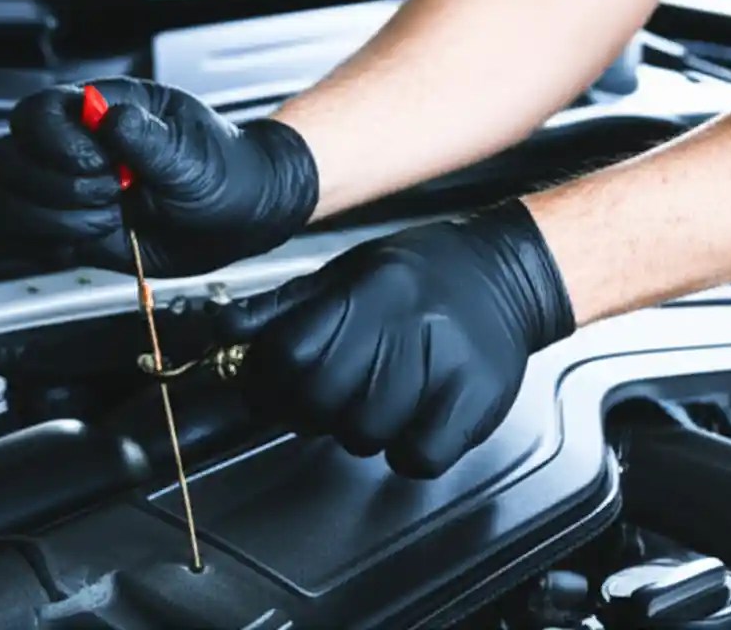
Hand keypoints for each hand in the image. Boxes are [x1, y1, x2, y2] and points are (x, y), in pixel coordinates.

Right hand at [0, 78, 318, 276]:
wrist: (242, 215)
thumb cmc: (225, 171)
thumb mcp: (194, 155)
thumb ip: (149, 139)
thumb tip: (112, 120)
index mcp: (104, 110)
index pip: (37, 113)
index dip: (59, 145)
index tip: (106, 165)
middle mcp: (77, 146)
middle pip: (10, 157)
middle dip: (61, 187)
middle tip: (114, 192)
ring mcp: (69, 188)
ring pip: (9, 199)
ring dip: (59, 219)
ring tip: (112, 217)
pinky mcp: (71, 227)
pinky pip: (23, 235)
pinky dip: (50, 243)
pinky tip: (95, 236)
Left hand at [213, 200, 575, 477]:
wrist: (506, 273)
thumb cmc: (421, 275)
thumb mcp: (345, 272)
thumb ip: (284, 307)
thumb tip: (224, 329)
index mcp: (370, 289)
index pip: (290, 352)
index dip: (265, 378)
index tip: (265, 384)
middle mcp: (407, 325)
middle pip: (322, 401)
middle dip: (306, 409)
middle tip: (319, 397)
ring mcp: (446, 366)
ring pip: (364, 436)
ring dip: (357, 430)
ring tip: (375, 399)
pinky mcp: (476, 401)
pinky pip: (418, 458)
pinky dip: (406, 452)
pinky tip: (410, 422)